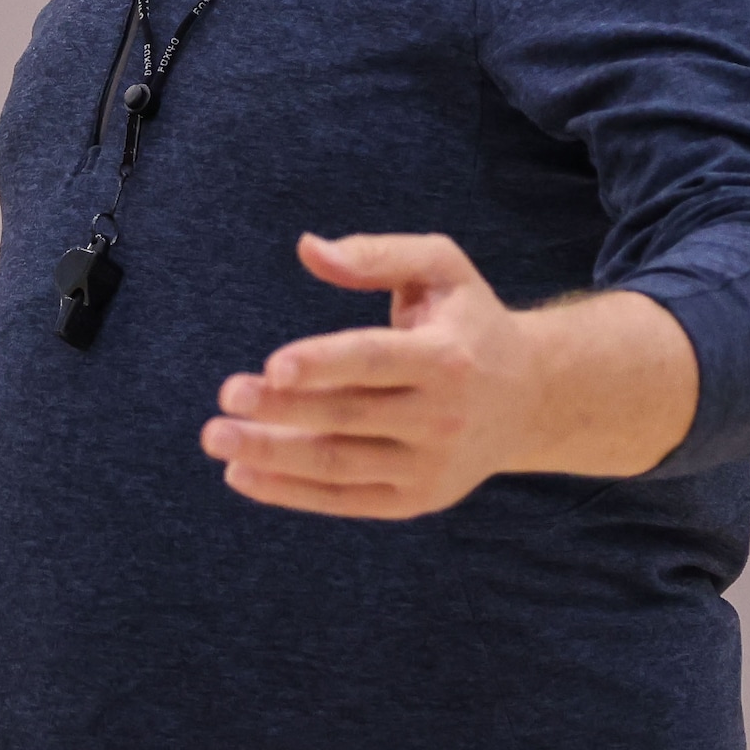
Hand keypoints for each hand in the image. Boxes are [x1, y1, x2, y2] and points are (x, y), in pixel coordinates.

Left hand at [202, 233, 700, 517]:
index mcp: (447, 357)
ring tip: (218, 438)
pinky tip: (242, 475)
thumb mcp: (441, 268)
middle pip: (348, 416)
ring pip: (339, 465)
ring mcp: (430, 466)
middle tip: (225, 396)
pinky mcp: (417, 499)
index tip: (271, 366)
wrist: (531, 398)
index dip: (323, 363)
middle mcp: (442, 417)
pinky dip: (290, 492)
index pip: (375, 361)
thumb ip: (378, 254)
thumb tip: (309, 249)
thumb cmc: (469, 321)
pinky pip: (344, 501)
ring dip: (272, 456)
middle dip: (280, 410)